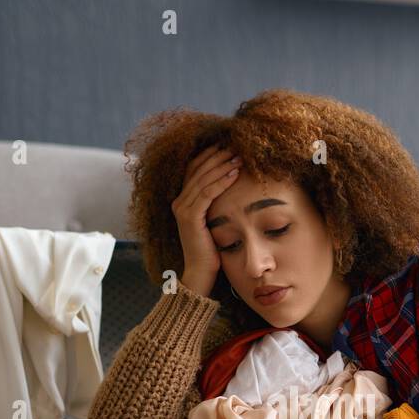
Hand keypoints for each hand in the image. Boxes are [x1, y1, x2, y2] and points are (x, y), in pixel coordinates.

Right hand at [172, 144, 242, 297]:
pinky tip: (234, 174)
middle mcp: (179, 201)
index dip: (210, 155)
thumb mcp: (214, 220)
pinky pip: (206, 193)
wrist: (200, 273)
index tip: (228, 146)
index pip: (195, 169)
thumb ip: (216, 203)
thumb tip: (233, 184)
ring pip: (203, 179)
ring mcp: (182, 209)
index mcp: (183, 200)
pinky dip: (221, 182)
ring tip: (239, 156)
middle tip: (236, 145)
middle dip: (218, 156)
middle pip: (198, 169)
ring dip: (222, 165)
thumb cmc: (211, 249)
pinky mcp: (190, 218)